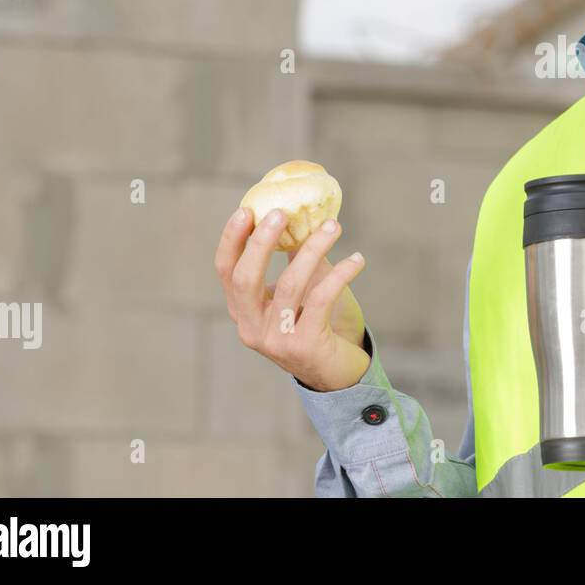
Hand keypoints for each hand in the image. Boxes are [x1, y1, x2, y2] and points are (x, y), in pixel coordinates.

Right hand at [214, 206, 369, 391]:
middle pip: (245, 279)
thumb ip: (294, 261)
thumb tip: (303, 217)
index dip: (232, 240)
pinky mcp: (304, 346)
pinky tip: (357, 260)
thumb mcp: (299, 292)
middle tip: (282, 213)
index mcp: (244, 312)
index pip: (226, 272)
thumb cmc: (318, 324)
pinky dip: (341, 274)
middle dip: (262, 242)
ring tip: (334, 227)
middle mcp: (252, 328)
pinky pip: (321, 299)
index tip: (246, 210)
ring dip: (314, 249)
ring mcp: (276, 341)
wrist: (337, 374)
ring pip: (291, 284)